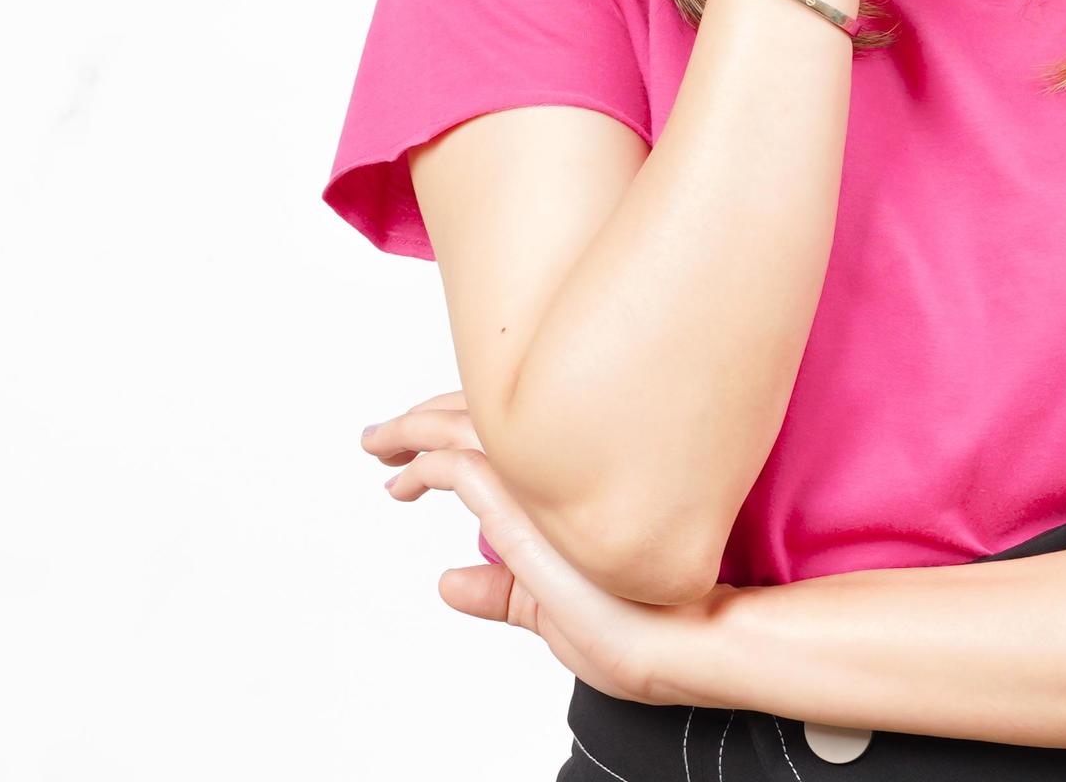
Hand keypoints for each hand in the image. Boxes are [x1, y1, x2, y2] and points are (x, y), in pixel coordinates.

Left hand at [360, 388, 715, 706]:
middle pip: (479, 418)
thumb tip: (448, 582)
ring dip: (414, 431)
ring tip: (380, 443)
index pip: (505, 429)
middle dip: (424, 420)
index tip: (421, 436)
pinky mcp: (531, 509)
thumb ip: (502, 590)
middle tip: (382, 435)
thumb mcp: (551, 608)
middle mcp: (558, 475)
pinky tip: (405, 481)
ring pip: (465, 431)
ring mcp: (546, 487)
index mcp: (569, 487)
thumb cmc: (641, 633)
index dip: (457, 425)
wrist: (685, 647)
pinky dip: (425, 468)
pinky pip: (461, 469)